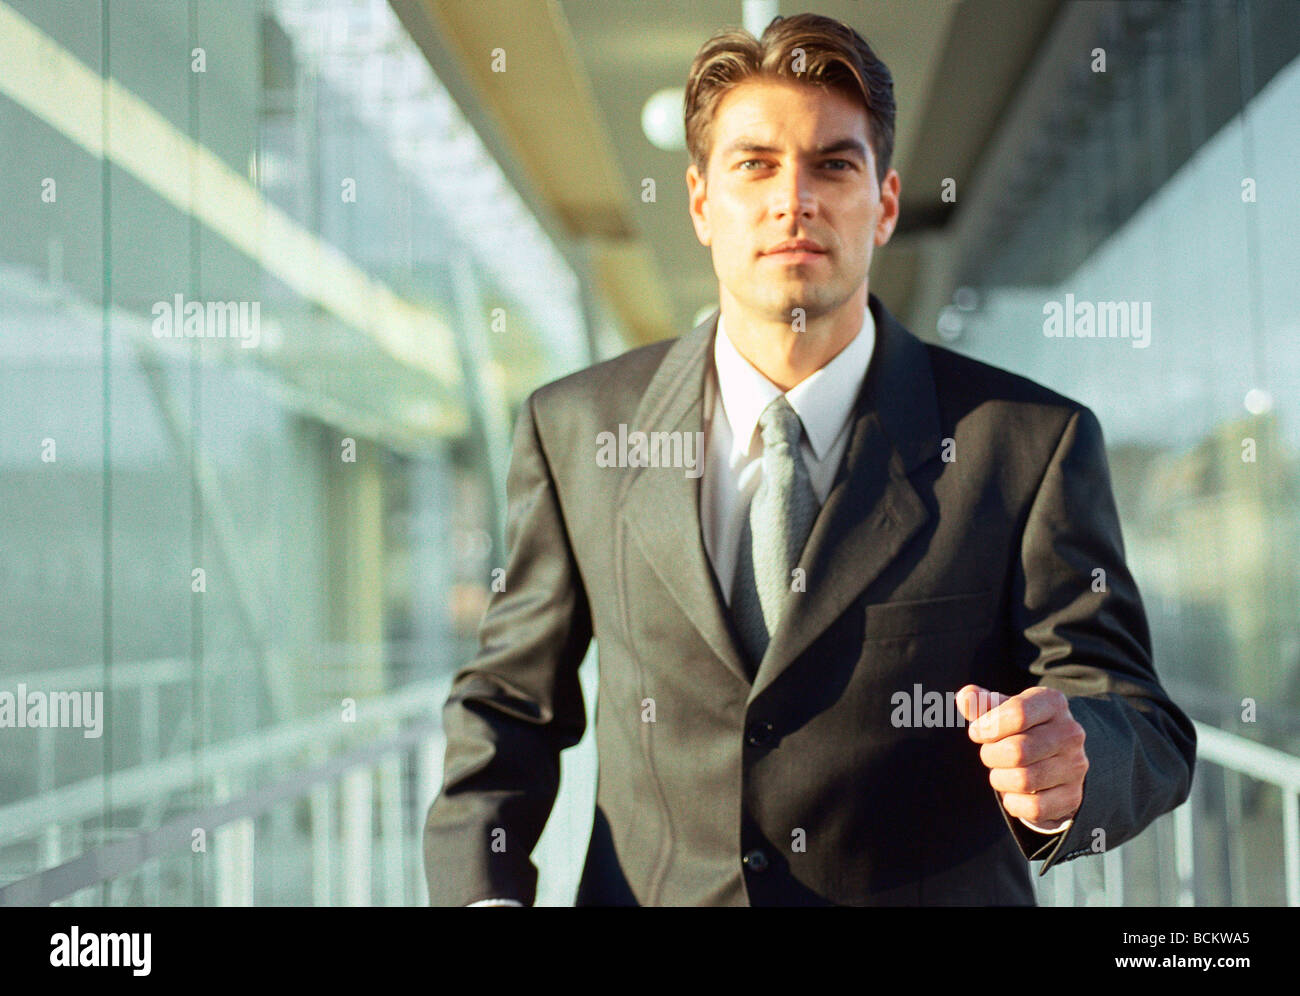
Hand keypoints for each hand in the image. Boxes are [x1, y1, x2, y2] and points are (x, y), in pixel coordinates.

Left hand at [956, 684, 1087, 831]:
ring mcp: (1075, 766)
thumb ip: (982, 704)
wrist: (1054, 759)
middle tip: (990, 754)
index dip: (988, 726)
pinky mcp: (1072, 797)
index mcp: (1053, 703)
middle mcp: (1070, 733)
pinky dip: (1013, 802)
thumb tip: (966, 696)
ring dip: (1000, 779)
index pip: (1017, 713)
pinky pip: (1033, 807)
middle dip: (991, 755)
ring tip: (1002, 771)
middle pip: (1017, 750)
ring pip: (1023, 780)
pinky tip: (1014, 791)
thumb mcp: (1002, 711)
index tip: (977, 732)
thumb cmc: (1020, 729)